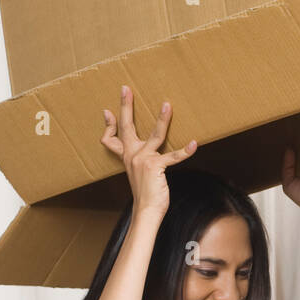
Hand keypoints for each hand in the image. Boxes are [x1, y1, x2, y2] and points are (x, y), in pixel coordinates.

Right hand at [101, 87, 197, 221]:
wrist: (146, 210)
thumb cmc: (146, 193)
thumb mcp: (137, 174)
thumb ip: (136, 161)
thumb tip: (139, 155)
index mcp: (127, 157)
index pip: (110, 138)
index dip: (108, 125)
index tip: (107, 111)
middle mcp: (132, 155)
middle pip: (126, 126)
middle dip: (126, 106)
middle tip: (126, 88)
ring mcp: (143, 159)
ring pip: (154, 135)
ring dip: (162, 119)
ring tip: (167, 105)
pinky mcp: (156, 166)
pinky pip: (173, 156)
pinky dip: (184, 151)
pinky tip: (193, 144)